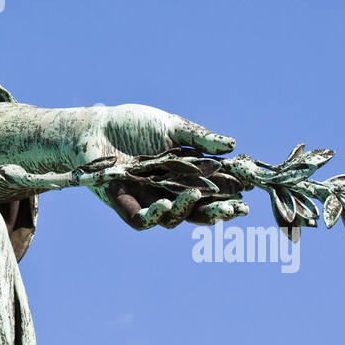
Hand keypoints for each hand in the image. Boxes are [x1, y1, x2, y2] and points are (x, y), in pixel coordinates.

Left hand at [79, 104, 247, 230]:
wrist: (95, 125)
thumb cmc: (133, 125)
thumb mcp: (171, 127)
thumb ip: (198, 138)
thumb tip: (232, 145)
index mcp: (183, 177)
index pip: (213, 192)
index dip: (231, 195)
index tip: (249, 192)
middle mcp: (167, 194)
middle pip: (197, 211)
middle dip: (219, 212)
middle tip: (238, 209)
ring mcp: (146, 201)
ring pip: (171, 218)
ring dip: (186, 210)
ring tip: (198, 195)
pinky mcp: (123, 204)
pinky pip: (140, 219)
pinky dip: (154, 215)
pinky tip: (164, 204)